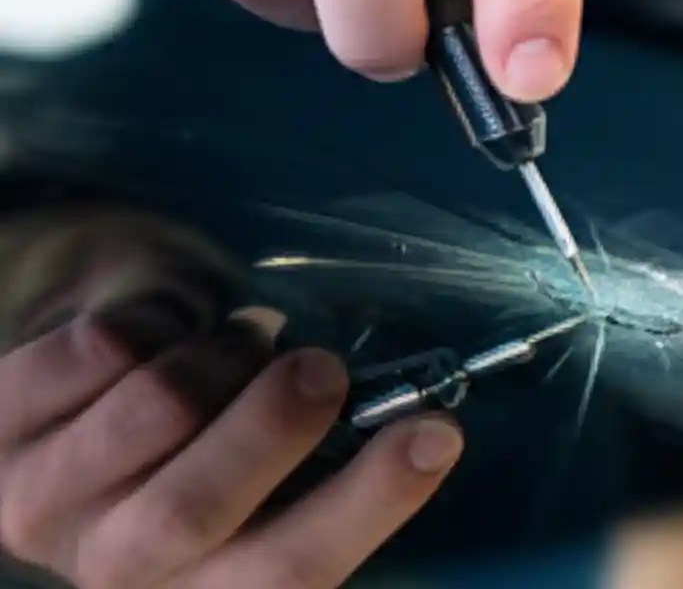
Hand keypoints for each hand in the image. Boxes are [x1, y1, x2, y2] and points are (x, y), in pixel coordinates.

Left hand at [0, 306, 462, 588]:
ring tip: (241, 347)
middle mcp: (115, 573)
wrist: (67, 438)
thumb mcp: (262, 487)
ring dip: (218, 356)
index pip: (293, 569)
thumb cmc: (197, 462)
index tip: (438, 432)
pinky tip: (163, 341)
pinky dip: (156, 323)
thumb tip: (393, 412)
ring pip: (153, 408)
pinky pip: (98, 350)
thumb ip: (315, 468)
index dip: (371, 503)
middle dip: (272, 423)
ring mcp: (40, 506)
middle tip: (321, 368)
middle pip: (195, 508)